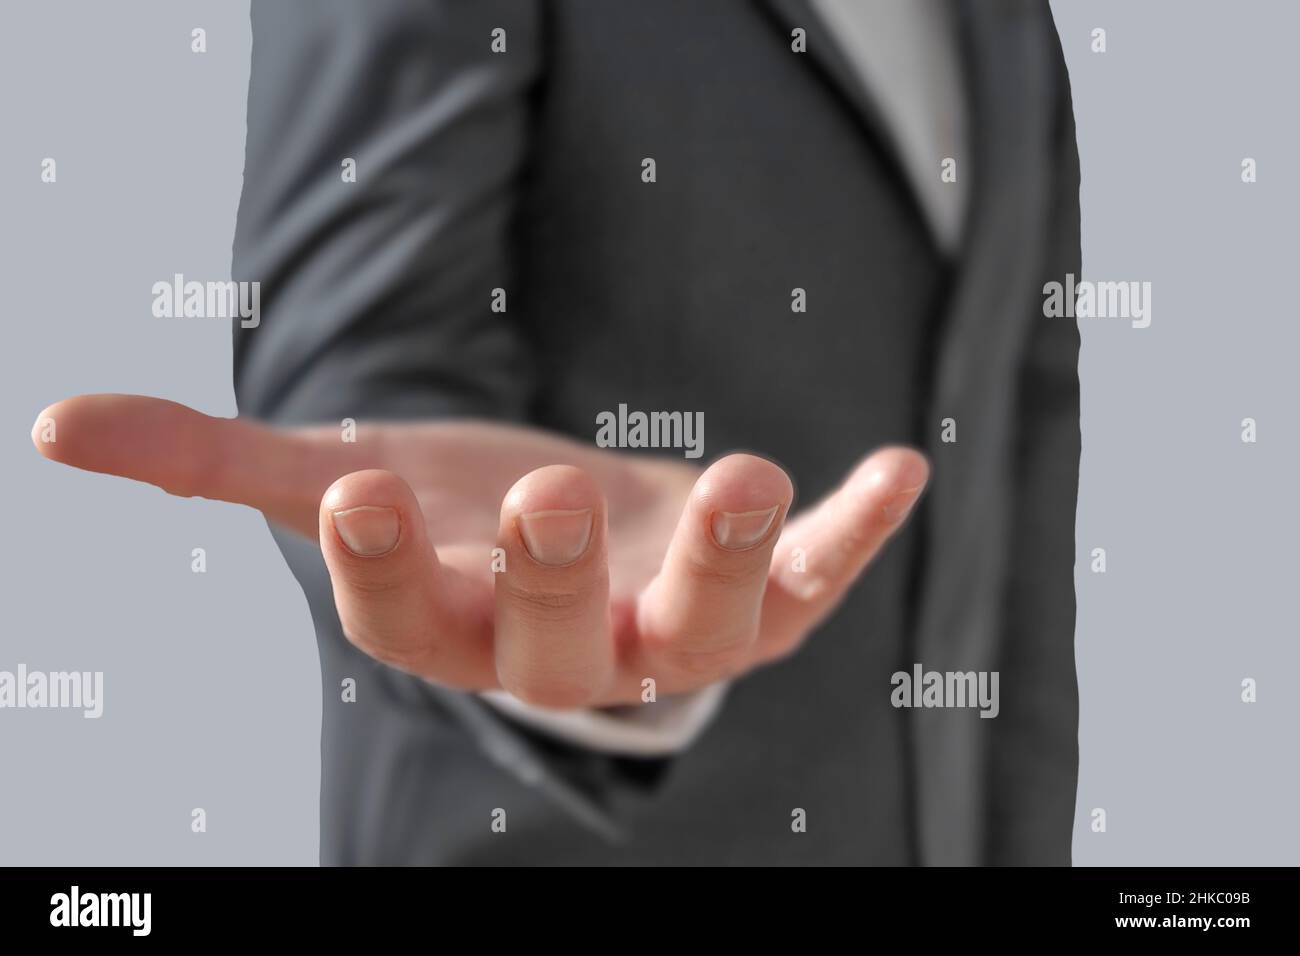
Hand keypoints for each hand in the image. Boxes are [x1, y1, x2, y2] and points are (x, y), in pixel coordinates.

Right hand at [31, 395, 927, 707]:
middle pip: (556, 642)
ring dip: (728, 555)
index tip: (352, 490)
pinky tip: (902, 465)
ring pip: (701, 627)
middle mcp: (565, 653)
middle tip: (543, 494)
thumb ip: (218, 463)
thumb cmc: (452, 518)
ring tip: (747, 473)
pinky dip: (854, 534)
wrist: (571, 540)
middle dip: (549, 573)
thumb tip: (60, 427)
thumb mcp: (346, 480)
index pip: (404, 624)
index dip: (374, 571)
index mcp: (454, 629)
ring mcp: (672, 632)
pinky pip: (815, 582)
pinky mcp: (759, 598)